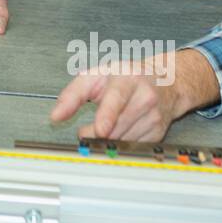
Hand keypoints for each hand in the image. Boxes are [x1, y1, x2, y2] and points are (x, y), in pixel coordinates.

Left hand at [49, 48, 221, 142]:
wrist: (165, 82)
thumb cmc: (125, 77)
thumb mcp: (96, 75)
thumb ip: (73, 94)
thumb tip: (56, 116)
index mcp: (128, 77)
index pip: (117, 98)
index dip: (107, 115)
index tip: (100, 130)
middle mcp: (145, 96)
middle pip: (116, 125)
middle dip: (96, 133)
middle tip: (85, 132)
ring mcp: (154, 116)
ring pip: (122, 139)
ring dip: (107, 139)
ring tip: (104, 126)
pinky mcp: (158, 133)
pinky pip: (131, 146)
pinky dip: (120, 143)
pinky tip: (121, 130)